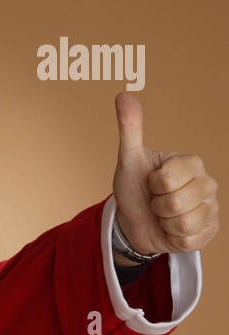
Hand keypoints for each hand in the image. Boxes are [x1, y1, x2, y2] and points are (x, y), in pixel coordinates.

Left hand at [112, 92, 218, 256]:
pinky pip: (188, 240)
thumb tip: (123, 95)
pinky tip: (171, 229)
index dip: (152, 186)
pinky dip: (172, 239)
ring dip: (164, 224)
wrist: (136, 222)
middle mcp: (207, 182)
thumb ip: (130, 129)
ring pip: (183, 224)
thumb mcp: (130, 160)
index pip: (167, 180)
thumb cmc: (136, 188)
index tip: (152, 183)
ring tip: (163, 216)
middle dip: (157, 207)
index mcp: (192, 162)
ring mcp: (210, 208)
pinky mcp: (209, 231)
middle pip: (175, 204)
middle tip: (156, 203)